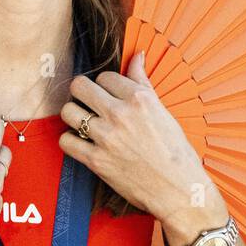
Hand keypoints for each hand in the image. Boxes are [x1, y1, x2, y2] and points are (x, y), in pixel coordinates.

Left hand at [58, 51, 225, 234]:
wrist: (179, 190)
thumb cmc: (175, 151)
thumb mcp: (163, 111)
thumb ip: (143, 82)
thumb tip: (137, 55)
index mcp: (139, 99)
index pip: (104, 76)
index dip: (104, 85)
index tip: (109, 95)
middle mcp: (120, 115)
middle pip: (79, 87)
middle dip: (81, 92)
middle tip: (88, 103)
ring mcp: (106, 138)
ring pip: (68, 112)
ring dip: (73, 115)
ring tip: (83, 122)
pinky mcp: (96, 161)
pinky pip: (65, 141)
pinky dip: (70, 141)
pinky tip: (81, 142)